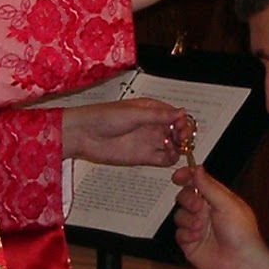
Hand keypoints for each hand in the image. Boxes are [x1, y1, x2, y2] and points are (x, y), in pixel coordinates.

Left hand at [63, 98, 193, 166]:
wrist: (84, 135)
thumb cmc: (104, 117)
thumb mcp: (134, 113)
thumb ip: (158, 115)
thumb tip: (182, 112)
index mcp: (152, 110)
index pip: (177, 115)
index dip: (183, 122)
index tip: (182, 127)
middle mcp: (153, 125)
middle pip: (179, 131)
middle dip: (185, 135)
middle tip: (182, 140)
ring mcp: (150, 141)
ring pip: (174, 146)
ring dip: (180, 148)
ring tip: (175, 148)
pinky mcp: (144, 157)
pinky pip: (164, 159)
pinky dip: (171, 159)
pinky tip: (168, 156)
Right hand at [171, 165, 268, 268]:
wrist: (241, 262)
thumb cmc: (242, 232)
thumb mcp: (227, 204)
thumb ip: (209, 186)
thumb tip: (197, 168)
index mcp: (216, 199)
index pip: (197, 182)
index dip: (186, 176)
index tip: (178, 176)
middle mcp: (204, 211)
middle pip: (184, 196)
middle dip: (188, 200)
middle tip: (198, 207)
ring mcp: (196, 227)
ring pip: (179, 215)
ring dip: (188, 220)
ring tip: (201, 228)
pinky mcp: (189, 242)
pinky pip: (178, 233)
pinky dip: (186, 234)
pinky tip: (197, 238)